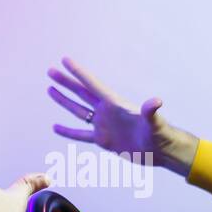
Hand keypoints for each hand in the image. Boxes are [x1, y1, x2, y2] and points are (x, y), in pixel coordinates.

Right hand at [47, 57, 198, 175]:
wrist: (161, 151)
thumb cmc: (160, 134)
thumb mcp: (155, 122)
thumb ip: (151, 111)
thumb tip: (156, 101)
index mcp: (115, 104)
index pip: (92, 85)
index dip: (79, 72)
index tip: (65, 60)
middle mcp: (107, 112)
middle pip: (81, 93)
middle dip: (66, 82)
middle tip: (51, 71)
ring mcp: (103, 125)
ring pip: (78, 111)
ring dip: (64, 101)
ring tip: (51, 89)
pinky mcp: (103, 140)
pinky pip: (80, 135)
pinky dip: (68, 131)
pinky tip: (56, 127)